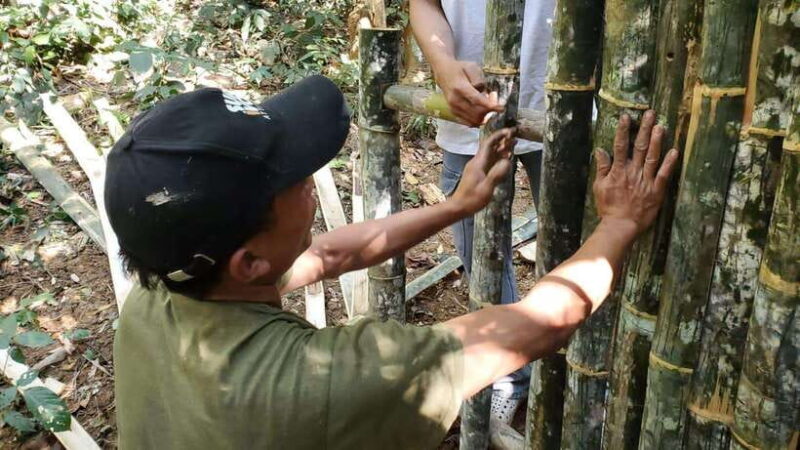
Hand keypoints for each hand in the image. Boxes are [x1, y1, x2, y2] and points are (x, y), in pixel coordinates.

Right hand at [435, 59, 503, 126]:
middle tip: (494, 98)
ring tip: (488, 103)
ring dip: (485, 115)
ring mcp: (453, 108)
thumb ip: (479, 79)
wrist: (444, 73)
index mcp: (459, 88)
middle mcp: (455, 100)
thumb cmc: (460, 69)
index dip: (490, 106)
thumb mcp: (472, 67)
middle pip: (476, 113)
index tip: (501, 108)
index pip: (477, 100)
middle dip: (489, 109)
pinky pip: (470, 122)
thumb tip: (483, 92)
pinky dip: (479, 119)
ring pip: (474, 120)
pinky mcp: (454, 113)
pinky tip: (482, 110)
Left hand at [450, 127, 514, 213]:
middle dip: (503, 140)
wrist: (458, 207)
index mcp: (478, 163)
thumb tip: (507, 161)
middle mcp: (477, 162)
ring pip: (491, 154)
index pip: (489, 143)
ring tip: (514, 144)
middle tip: (516, 135)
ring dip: (502, 148)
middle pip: (491, 147)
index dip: (499, 136)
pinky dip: (499, 158)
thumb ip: (496, 174)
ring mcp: (478, 168)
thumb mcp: (486, 188)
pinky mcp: (479, 173)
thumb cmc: (472, 199)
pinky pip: (490, 161)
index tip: (510, 132)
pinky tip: (506, 158)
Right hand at [593, 110, 679, 233]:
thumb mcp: (599, 187)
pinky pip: (663, 175)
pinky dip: (669, 163)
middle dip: (644, 129)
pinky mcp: (656, 191)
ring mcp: (645, 181)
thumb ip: (602, 168)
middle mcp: (633, 172)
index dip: (623, 130)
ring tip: (661, 126)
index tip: (626, 117)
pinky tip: (674, 151)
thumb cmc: (608, 207)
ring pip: (652, 157)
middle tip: (650, 114)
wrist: (620, 225)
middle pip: (639, 147)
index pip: (620, 146)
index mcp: (618, 171)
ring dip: (657, 141)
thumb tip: (600, 151)